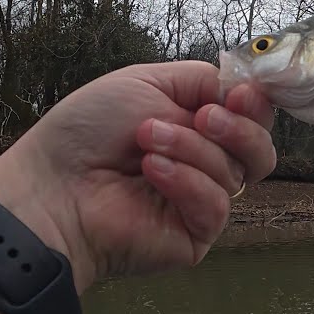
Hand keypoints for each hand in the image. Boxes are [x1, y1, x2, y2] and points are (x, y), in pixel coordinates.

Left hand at [0, 61, 275, 291]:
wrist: (53, 185)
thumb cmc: (87, 132)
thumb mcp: (146, 82)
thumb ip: (204, 80)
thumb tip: (247, 88)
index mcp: (197, 126)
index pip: (253, 116)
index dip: (254, 104)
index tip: (237, 94)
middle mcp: (206, 163)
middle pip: (260, 148)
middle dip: (237, 127)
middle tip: (203, 118)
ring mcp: (202, 200)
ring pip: (236, 172)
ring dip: (192, 149)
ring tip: (146, 143)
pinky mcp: (196, 234)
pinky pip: (217, 205)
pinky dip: (186, 181)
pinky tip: (151, 173)